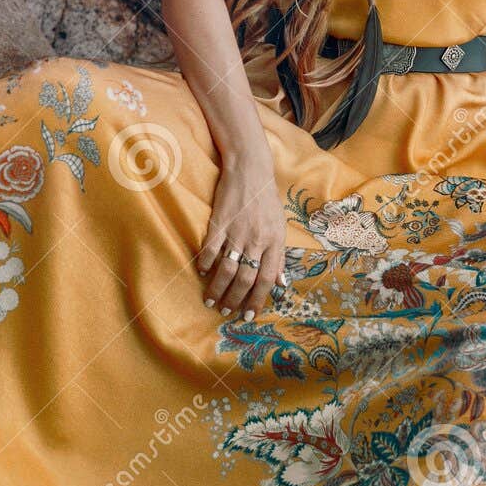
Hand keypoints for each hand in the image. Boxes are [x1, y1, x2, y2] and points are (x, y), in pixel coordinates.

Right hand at [197, 156, 286, 320]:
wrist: (250, 169)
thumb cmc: (266, 200)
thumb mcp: (279, 228)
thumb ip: (279, 257)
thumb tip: (281, 284)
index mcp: (274, 242)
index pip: (267, 279)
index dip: (258, 300)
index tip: (249, 315)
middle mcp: (257, 239)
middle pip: (246, 279)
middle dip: (235, 300)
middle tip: (226, 311)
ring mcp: (237, 231)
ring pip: (227, 269)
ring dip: (218, 289)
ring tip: (211, 301)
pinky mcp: (219, 222)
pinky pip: (210, 249)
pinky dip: (206, 264)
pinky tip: (203, 272)